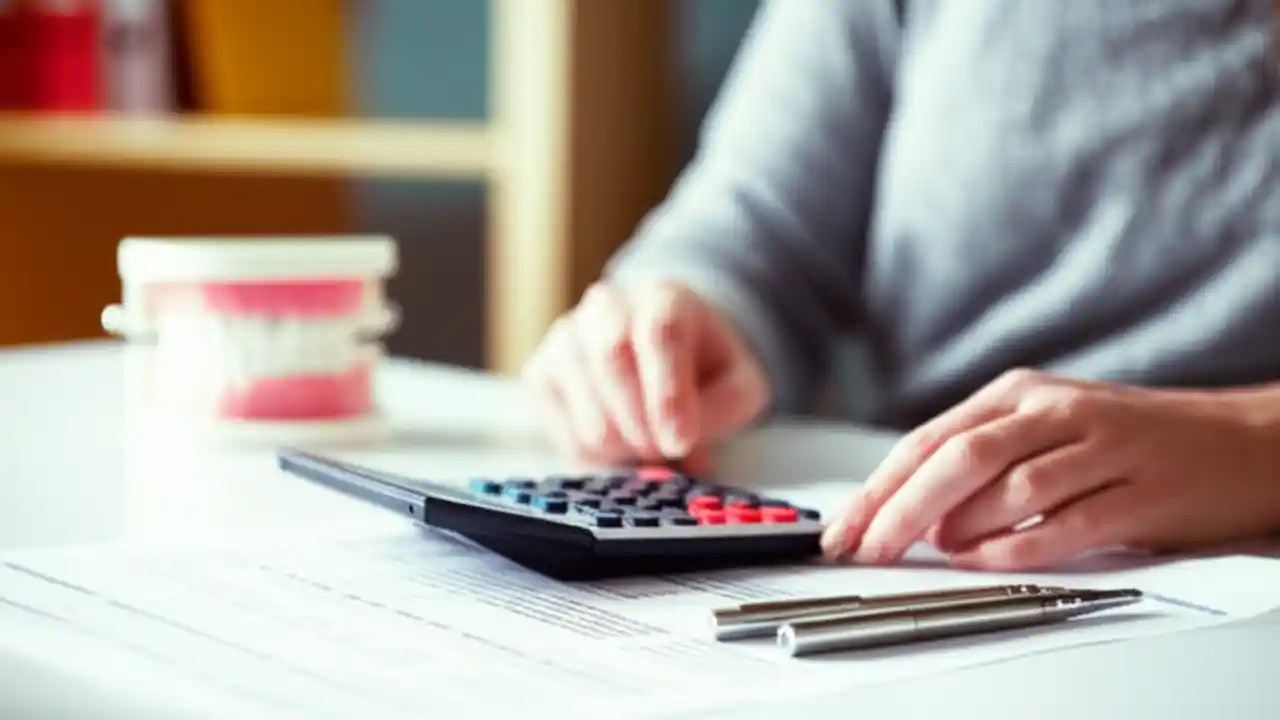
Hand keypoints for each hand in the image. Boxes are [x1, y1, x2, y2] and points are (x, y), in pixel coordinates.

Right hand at [521, 280, 769, 469]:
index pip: (660, 333)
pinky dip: (597, 456)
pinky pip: (563, 432)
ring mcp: (566, 338)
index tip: (680, 441)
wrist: (663, 353)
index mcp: (662, 297)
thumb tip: (679, 445)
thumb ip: (724, 407)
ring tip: (650, 448)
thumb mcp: (740, 383)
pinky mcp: (541, 373)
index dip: (669, 393)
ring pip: (585, 406)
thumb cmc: (704, 368)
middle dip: (642, 424)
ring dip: (623, 447)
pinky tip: (621, 446)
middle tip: (665, 453)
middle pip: (611, 359)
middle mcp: (605, 307)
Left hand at [821, 368, 1279, 570]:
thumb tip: (915, 511)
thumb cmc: (1129, 438)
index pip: (929, 440)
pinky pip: (1061, 526)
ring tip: (937, 550)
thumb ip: (981, 459)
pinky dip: (1014, 549)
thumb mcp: (1044, 426)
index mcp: (1018, 392)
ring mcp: (1098, 449)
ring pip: (1006, 489)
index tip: (845, 529)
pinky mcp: (1137, 493)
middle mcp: (1054, 411)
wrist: (1237, 442)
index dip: (880, 488)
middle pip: (957, 459)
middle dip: (900, 509)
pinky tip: (986, 561)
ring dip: (958, 528)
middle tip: (868, 548)